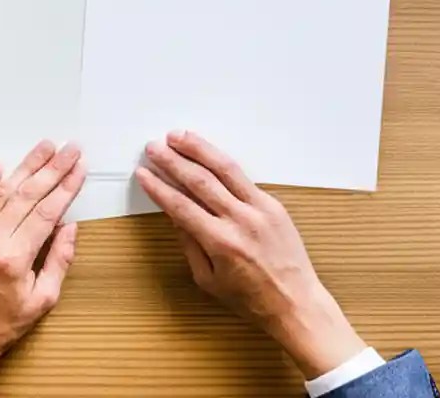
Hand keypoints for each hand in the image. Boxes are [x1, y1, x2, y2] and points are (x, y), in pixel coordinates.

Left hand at [0, 140, 85, 396]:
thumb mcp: (43, 299)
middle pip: (27, 196)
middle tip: (70, 148)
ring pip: (2, 193)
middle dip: (52, 169)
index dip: (66, 188)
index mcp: (16, 258)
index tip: (80, 168)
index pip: (47, 212)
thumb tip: (69, 226)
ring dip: (25, 168)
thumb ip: (59, 260)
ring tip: (44, 147)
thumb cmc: (5, 323)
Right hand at [135, 131, 365, 378]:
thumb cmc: (251, 299)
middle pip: (199, 180)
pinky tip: (208, 153)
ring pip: (225, 168)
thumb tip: (174, 214)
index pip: (181, 205)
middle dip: (173, 161)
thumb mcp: (208, 280)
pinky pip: (244, 178)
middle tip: (154, 147)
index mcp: (221, 242)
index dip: (159, 187)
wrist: (296, 302)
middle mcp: (241, 220)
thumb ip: (189, 244)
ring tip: (178, 136)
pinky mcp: (274, 204)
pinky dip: (223, 163)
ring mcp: (260, 209)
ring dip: (199, 149)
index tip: (144, 173)